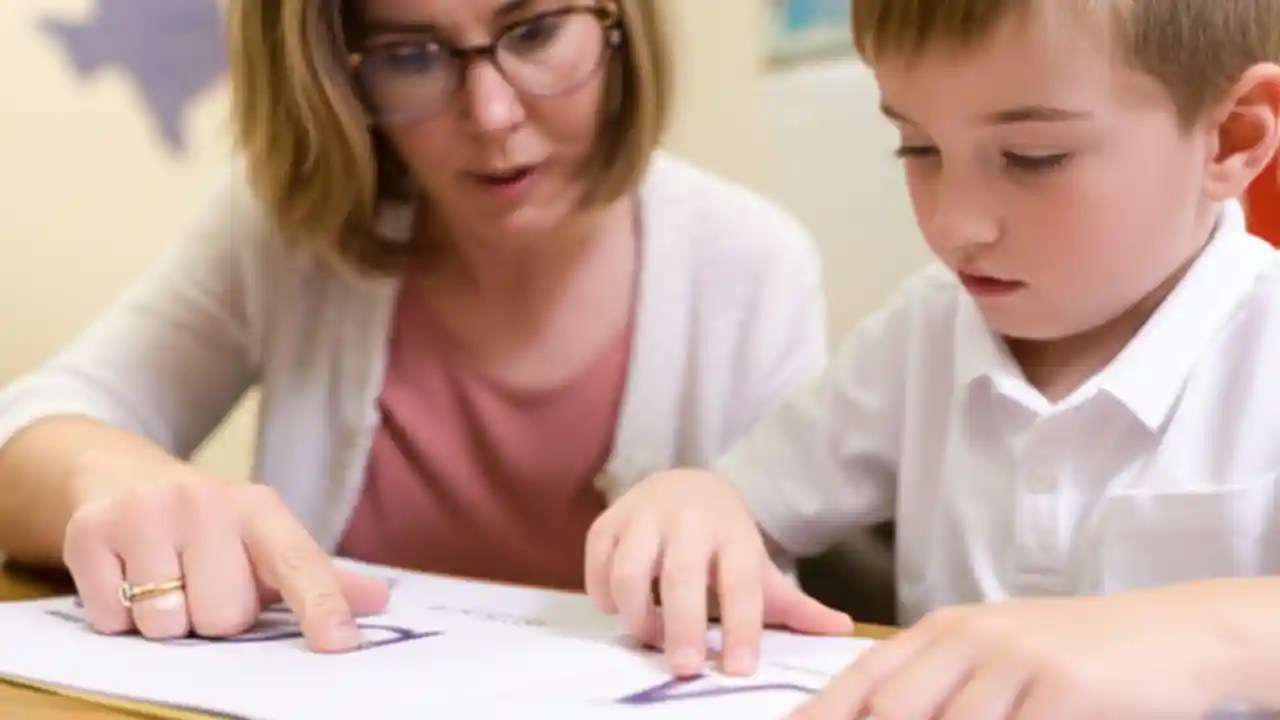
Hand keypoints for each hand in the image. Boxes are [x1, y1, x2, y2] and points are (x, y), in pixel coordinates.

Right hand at [62, 473, 388, 652]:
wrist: (119, 475)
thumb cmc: (209, 526)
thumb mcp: (263, 540)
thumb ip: (317, 576)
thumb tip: (378, 601)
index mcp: (260, 509)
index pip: (298, 563)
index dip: (320, 605)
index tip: (339, 643)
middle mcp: (206, 502)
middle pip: (224, 616)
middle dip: (212, 617)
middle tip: (200, 583)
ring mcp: (146, 514)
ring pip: (167, 624)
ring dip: (165, 620)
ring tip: (163, 580)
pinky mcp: (90, 532)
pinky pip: (112, 620)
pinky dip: (117, 615)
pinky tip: (124, 577)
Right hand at [585, 469, 851, 677]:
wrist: (686, 483)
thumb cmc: (724, 539)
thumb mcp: (757, 566)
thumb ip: (796, 604)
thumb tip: (844, 630)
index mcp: (733, 534)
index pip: (740, 586)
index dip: (741, 629)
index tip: (738, 670)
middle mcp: (688, 520)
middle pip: (681, 577)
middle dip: (681, 626)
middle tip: (683, 671)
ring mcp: (644, 516)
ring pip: (629, 570)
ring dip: (635, 613)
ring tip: (649, 635)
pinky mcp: (609, 519)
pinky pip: (596, 562)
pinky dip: (602, 593)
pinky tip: (619, 608)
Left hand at [790, 587, 1234, 719]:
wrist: (1169, 634)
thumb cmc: (1071, 652)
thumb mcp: (994, 656)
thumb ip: (938, 686)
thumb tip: (877, 716)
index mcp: (944, 631)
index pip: (864, 679)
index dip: (823, 716)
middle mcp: (969, 640)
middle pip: (891, 709)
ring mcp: (1015, 661)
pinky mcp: (1062, 689)